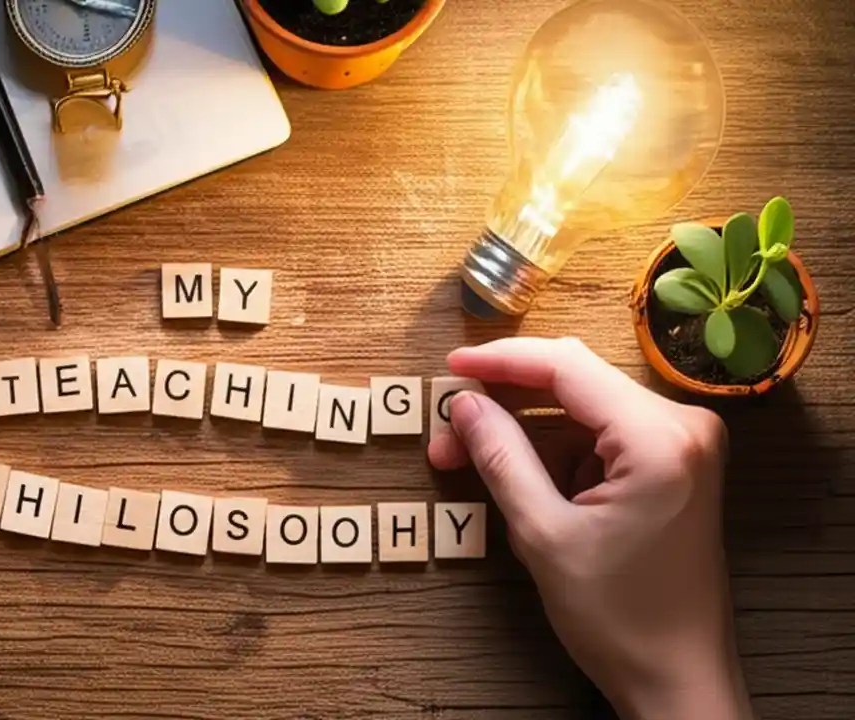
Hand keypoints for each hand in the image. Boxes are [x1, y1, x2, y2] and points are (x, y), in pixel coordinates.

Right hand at [428, 338, 751, 719]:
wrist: (679, 677)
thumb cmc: (618, 616)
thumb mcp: (543, 534)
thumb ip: (501, 458)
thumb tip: (462, 405)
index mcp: (659, 438)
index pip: (567, 368)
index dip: (501, 361)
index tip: (450, 367)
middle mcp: (683, 425)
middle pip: (576, 381)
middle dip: (507, 401)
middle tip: (450, 431)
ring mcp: (684, 443)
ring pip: (584, 408)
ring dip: (526, 429)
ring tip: (469, 461)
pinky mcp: (675, 463)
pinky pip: (602, 434)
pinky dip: (556, 449)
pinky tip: (520, 478)